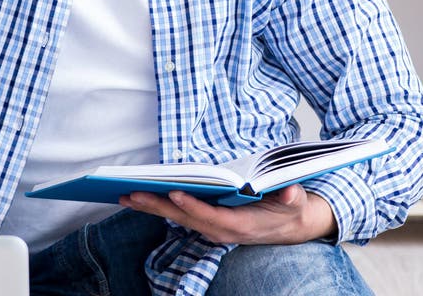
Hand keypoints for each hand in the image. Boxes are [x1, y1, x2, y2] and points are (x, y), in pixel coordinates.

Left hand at [119, 185, 336, 245]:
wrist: (292, 225)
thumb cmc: (290, 209)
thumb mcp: (296, 201)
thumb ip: (292, 198)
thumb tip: (289, 192)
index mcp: (241, 225)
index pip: (211, 217)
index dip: (192, 206)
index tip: (174, 193)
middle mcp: (223, 230)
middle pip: (185, 219)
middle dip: (157, 207)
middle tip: (131, 194)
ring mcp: (214, 228)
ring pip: (178, 219)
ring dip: (152, 207)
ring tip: (126, 195)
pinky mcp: (209, 222)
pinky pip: (181, 216)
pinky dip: (161, 206)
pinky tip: (144, 198)